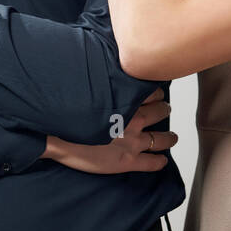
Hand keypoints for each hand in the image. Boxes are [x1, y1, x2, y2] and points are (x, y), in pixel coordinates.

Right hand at [40, 87, 176, 173]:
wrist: (59, 135)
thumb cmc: (70, 110)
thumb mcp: (89, 87)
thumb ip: (103, 81)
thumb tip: (105, 68)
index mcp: (127, 99)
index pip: (152, 91)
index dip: (155, 92)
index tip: (155, 91)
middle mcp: (135, 119)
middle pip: (160, 112)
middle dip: (164, 110)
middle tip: (164, 110)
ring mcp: (133, 141)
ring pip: (162, 139)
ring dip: (169, 138)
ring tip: (172, 138)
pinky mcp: (128, 161)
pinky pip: (151, 162)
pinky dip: (159, 162)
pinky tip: (161, 161)